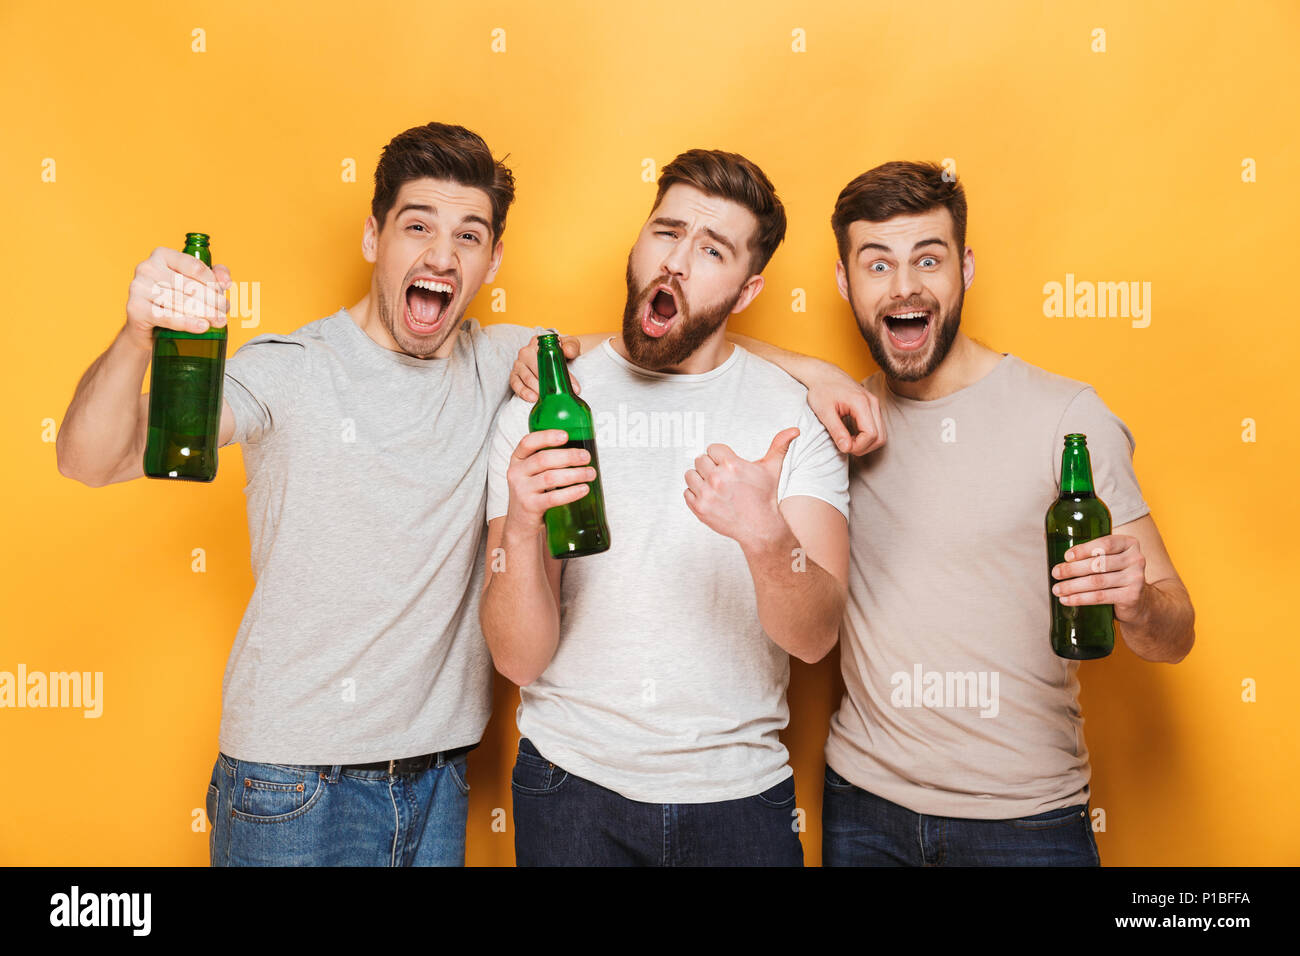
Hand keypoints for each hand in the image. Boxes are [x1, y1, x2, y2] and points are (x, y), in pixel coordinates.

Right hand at [124, 247, 230, 350]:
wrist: (147, 327)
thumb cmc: (173, 299)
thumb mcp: (194, 281)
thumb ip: (214, 274)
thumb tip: (226, 282)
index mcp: (162, 255)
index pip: (195, 266)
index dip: (213, 282)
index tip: (222, 294)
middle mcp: (147, 267)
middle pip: (189, 286)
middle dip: (212, 301)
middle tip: (223, 313)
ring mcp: (138, 287)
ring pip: (180, 301)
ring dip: (205, 313)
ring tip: (218, 321)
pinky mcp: (136, 308)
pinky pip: (167, 316)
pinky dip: (187, 322)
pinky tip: (202, 326)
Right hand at [504, 429, 596, 532]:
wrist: (519, 524)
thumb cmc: (532, 493)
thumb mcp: (532, 473)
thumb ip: (548, 461)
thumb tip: (580, 450)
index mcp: (518, 460)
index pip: (528, 442)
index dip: (547, 437)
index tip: (565, 435)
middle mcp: (516, 473)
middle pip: (543, 459)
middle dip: (569, 456)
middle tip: (586, 457)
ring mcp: (522, 490)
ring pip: (551, 477)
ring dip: (575, 474)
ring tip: (590, 474)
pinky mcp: (530, 506)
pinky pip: (553, 498)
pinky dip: (571, 493)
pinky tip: (583, 489)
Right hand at [511, 334, 582, 401]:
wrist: (557, 360)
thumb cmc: (562, 353)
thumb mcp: (570, 346)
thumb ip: (571, 347)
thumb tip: (568, 351)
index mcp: (537, 343)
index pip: (543, 353)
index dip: (553, 367)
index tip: (562, 379)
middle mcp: (526, 352)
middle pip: (534, 366)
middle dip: (544, 381)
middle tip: (554, 393)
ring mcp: (519, 364)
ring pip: (526, 376)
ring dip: (535, 388)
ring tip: (544, 397)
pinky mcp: (514, 375)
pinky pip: (515, 384)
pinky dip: (523, 392)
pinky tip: (532, 398)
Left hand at [683, 427, 798, 547]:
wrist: (760, 527)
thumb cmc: (765, 497)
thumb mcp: (772, 469)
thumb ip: (779, 446)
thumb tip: (794, 430)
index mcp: (732, 465)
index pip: (712, 448)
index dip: (720, 456)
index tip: (728, 466)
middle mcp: (717, 479)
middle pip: (699, 460)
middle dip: (710, 466)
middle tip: (722, 477)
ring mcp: (707, 494)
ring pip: (690, 474)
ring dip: (700, 479)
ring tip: (714, 486)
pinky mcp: (700, 508)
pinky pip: (686, 492)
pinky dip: (695, 494)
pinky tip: (710, 497)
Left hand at [805, 371, 884, 455]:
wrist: (824, 375)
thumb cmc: (821, 390)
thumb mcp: (824, 412)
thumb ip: (836, 431)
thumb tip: (847, 448)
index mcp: (861, 403)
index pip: (871, 434)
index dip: (858, 446)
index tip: (843, 446)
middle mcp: (872, 403)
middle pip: (880, 437)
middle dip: (863, 448)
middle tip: (845, 446)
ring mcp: (874, 404)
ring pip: (881, 435)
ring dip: (866, 444)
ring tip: (848, 441)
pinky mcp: (872, 407)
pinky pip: (877, 428)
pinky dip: (866, 437)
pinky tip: (851, 436)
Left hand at [1050, 534, 1147, 620]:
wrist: (1137, 599)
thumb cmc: (1114, 573)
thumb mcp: (1106, 556)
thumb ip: (1085, 548)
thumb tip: (1047, 536)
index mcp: (1128, 543)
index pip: (1104, 544)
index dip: (1083, 550)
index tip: (1066, 556)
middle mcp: (1136, 559)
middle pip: (1098, 564)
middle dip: (1072, 569)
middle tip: (1055, 573)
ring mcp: (1136, 578)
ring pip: (1097, 581)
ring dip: (1073, 586)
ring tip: (1057, 589)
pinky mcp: (1131, 596)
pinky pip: (1101, 597)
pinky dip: (1081, 599)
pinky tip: (1067, 600)